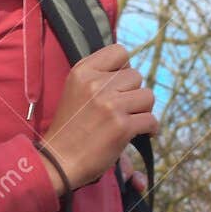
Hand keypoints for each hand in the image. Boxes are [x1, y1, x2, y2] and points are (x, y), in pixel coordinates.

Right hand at [39, 43, 158, 190]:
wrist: (59, 161)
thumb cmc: (69, 128)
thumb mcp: (75, 91)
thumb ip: (98, 77)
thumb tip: (130, 72)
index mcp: (82, 72)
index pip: (119, 51)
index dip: (124, 67)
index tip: (118, 84)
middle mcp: (96, 84)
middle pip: (136, 75)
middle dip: (133, 92)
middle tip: (122, 108)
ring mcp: (110, 104)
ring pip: (148, 96)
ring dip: (143, 110)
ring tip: (130, 120)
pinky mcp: (122, 126)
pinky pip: (151, 120)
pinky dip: (150, 129)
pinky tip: (139, 134)